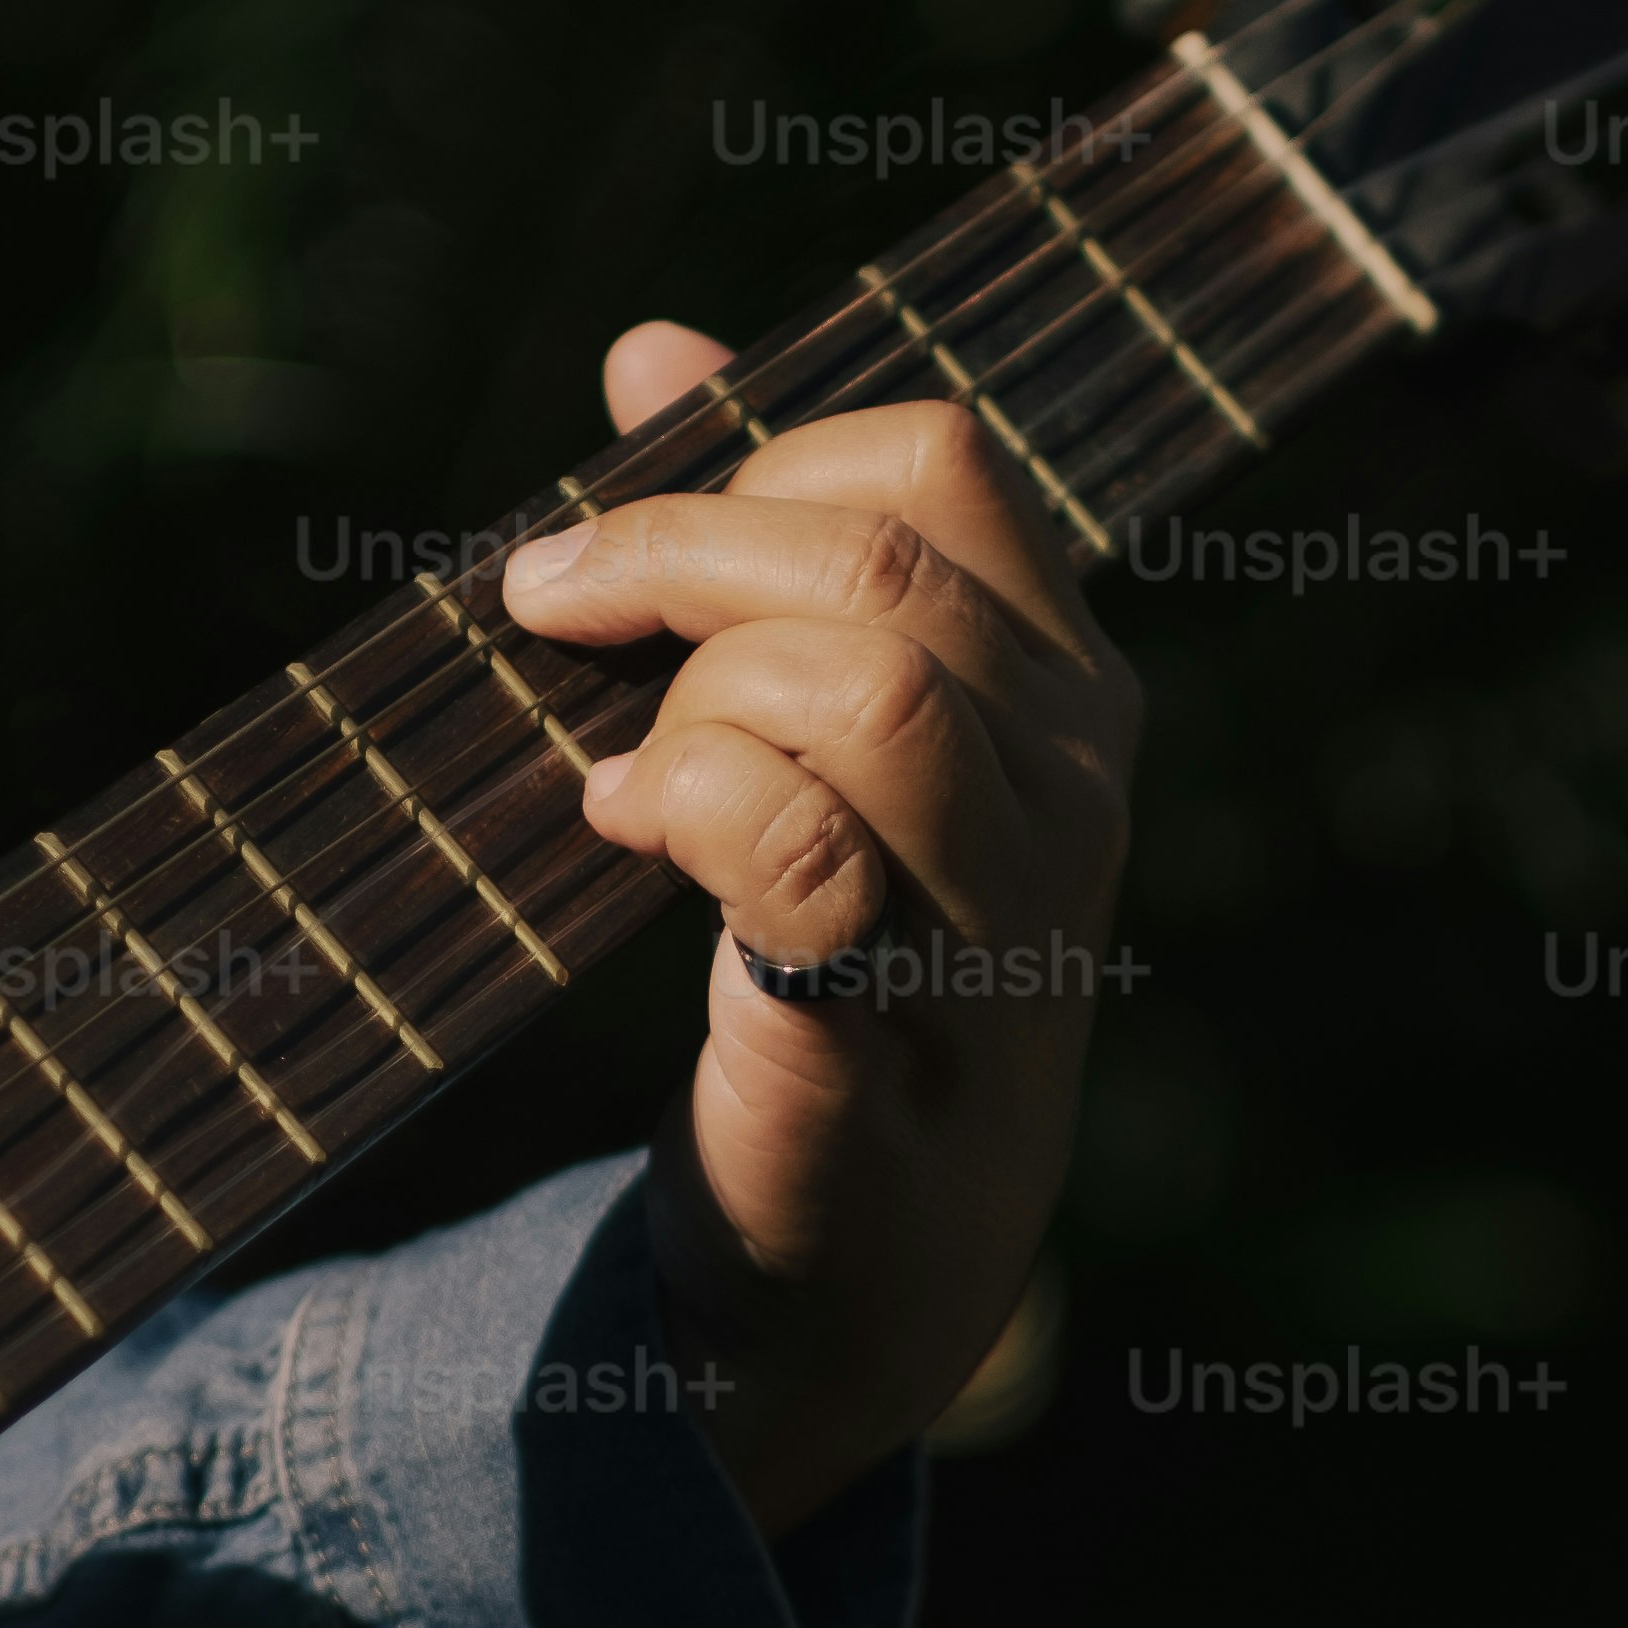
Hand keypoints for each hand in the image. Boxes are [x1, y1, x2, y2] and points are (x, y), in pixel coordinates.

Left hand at [496, 325, 1143, 1537]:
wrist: (853, 1276)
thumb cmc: (831, 975)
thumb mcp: (819, 743)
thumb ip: (750, 549)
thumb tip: (653, 352)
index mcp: (1066, 691)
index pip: (942, 464)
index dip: (753, 463)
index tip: (616, 539)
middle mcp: (1073, 798)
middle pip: (886, 568)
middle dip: (679, 559)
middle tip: (554, 615)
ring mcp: (1007, 934)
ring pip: (875, 696)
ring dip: (696, 700)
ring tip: (622, 769)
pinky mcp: (900, 1055)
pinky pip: (805, 866)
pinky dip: (687, 811)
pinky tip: (625, 833)